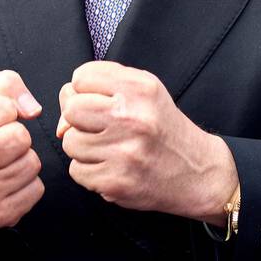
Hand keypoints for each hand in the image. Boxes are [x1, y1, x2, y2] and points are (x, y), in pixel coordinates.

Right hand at [0, 70, 44, 229]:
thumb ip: (4, 86)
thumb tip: (33, 110)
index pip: (4, 108)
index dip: (2, 110)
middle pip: (21, 136)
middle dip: (12, 137)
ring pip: (31, 162)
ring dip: (19, 161)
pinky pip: (36, 188)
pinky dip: (24, 185)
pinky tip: (3, 184)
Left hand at [56, 61, 237, 223]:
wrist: (198, 173)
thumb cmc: (163, 128)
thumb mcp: (145, 91)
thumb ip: (102, 86)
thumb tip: (62, 109)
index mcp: (138, 88)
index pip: (81, 77)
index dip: (85, 90)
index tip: (101, 101)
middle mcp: (131, 117)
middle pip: (71, 109)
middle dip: (79, 119)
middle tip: (100, 127)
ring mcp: (123, 152)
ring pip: (70, 142)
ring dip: (84, 147)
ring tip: (109, 148)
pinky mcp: (115, 182)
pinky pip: (77, 171)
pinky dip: (89, 170)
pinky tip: (111, 166)